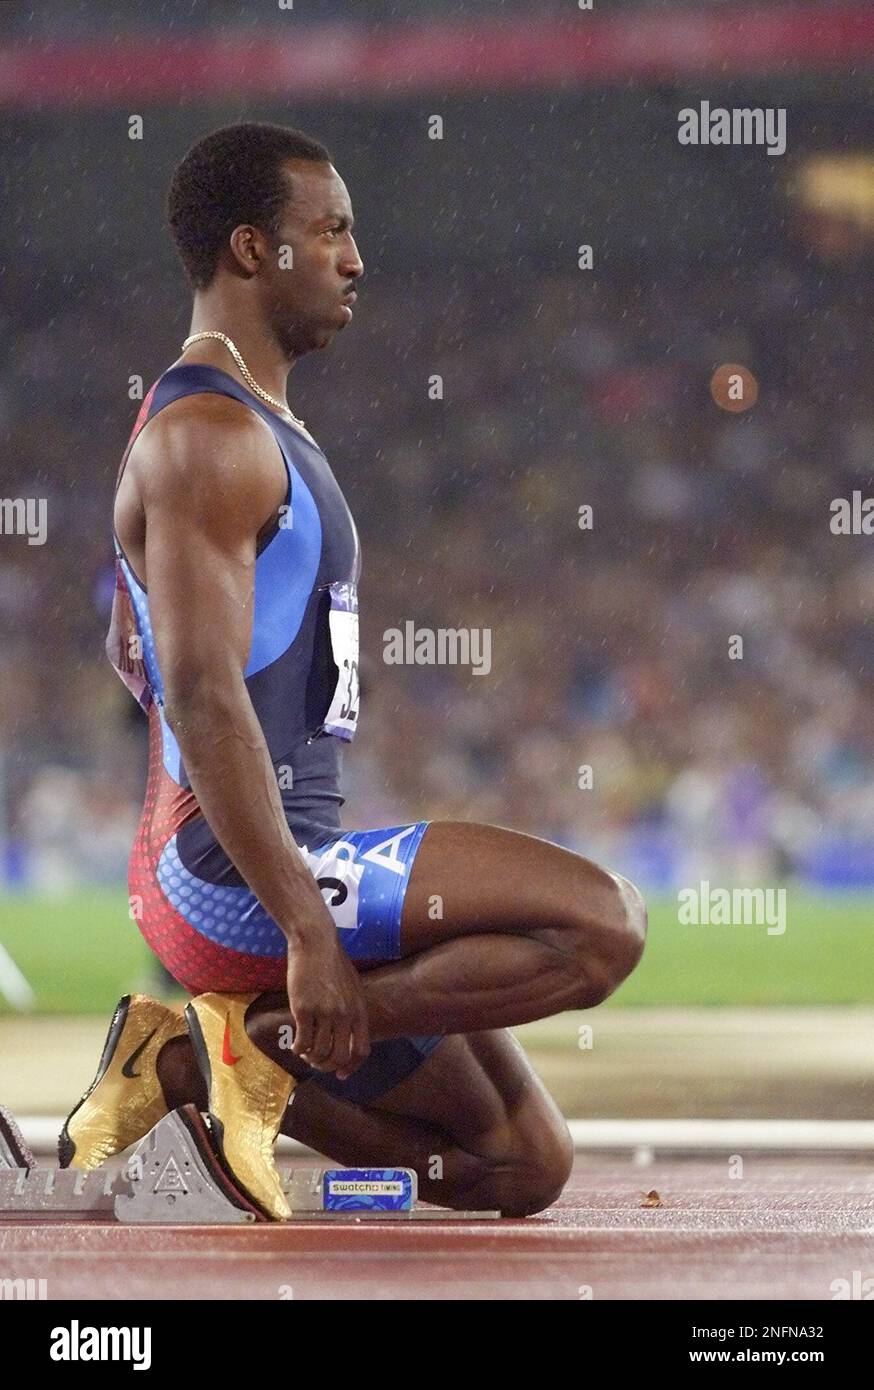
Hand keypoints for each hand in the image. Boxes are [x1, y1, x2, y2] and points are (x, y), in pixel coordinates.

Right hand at [285, 935, 369, 1079]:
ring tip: (304, 1053)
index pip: (361, 1050)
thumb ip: (352, 1011)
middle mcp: (345, 1014)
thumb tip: (348, 1036)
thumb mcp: (353, 988)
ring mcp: (324, 1012)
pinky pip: (302, 1041)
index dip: (351, 1067)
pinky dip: (298, 1049)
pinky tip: (294, 1046)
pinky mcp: (304, 1009)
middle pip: (339, 1057)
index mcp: (359, 1010)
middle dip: (327, 1066)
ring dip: (310, 1058)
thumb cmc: (333, 964)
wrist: (315, 943)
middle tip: (316, 1063)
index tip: (340, 1074)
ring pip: (319, 1053)